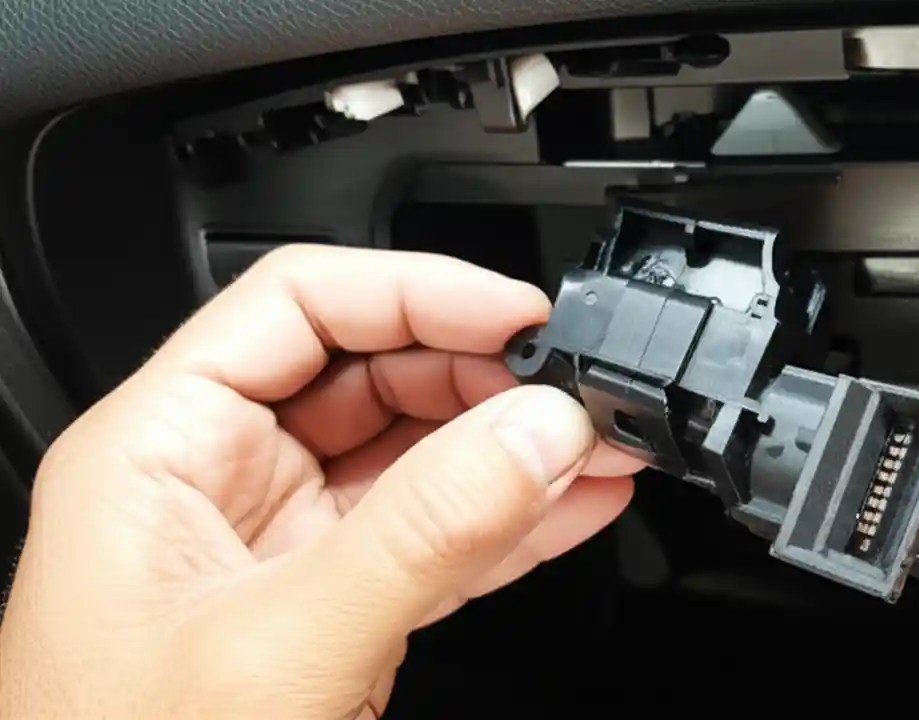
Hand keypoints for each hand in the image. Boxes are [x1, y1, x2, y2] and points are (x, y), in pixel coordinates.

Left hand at [0, 245, 644, 718]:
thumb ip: (421, 533)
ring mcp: (282, 550)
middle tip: (573, 397)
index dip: (416, 293)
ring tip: (600, 444)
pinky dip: (510, 523)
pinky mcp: (332, 612)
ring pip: (416, 459)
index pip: (298, 308)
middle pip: (372, 376)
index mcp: (158, 450)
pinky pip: (435, 540)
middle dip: (483, 380)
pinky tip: (573, 506)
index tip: (515, 318)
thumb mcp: (279, 647)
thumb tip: (532, 433)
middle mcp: (218, 484)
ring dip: (514, 451)